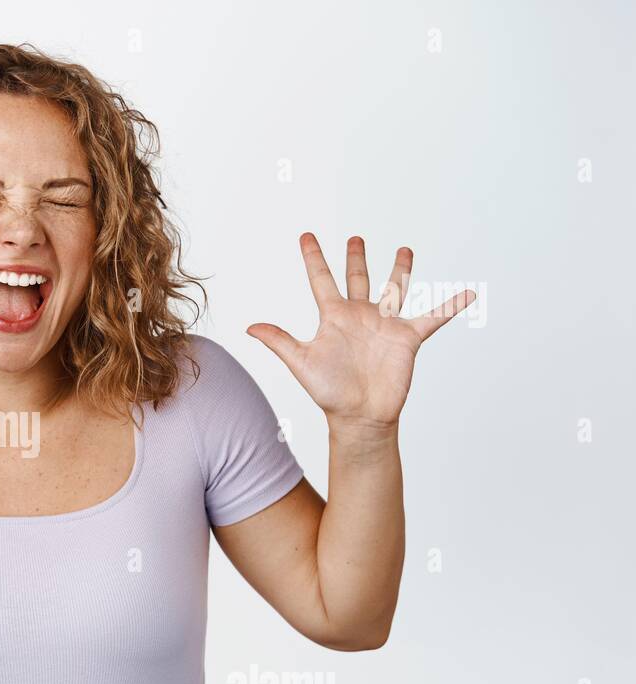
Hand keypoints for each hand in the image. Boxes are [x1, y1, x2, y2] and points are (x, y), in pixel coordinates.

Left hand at [247, 233, 475, 430]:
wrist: (359, 416)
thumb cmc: (329, 392)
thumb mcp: (301, 362)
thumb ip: (279, 341)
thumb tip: (249, 328)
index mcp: (334, 317)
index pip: (322, 279)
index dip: (314, 257)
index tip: (306, 235)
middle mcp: (360, 316)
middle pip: (358, 278)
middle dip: (356, 258)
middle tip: (355, 238)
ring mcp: (385, 325)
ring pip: (394, 289)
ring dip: (399, 270)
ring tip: (404, 249)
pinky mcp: (408, 338)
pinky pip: (433, 318)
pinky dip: (450, 306)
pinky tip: (467, 293)